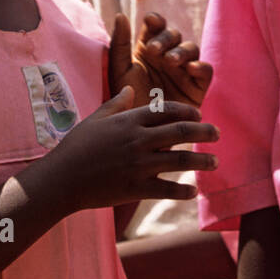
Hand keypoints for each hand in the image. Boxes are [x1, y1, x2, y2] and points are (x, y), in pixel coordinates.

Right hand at [47, 85, 218, 210]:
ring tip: (215, 161)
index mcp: (129, 121)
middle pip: (180, 133)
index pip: (167, 110)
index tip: (199, 116)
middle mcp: (138, 140)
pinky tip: (194, 191)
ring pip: (181, 161)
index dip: (187, 112)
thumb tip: (131, 87)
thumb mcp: (95, 119)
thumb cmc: (76, 147)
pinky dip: (183, 191)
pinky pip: (167, 189)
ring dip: (202, 161)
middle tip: (217, 133)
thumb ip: (116, 103)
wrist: (61, 179)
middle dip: (204, 132)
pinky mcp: (136, 188)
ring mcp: (139, 165)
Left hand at [108, 12, 212, 108]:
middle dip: (166, 38)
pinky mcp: (198, 86)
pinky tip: (190, 69)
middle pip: (174, 35)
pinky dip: (200, 66)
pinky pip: (205, 71)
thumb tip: (121, 14)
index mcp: (149, 49)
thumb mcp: (120, 71)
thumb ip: (120, 43)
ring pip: (191, 49)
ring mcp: (184, 70)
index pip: (155, 27)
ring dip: (181, 51)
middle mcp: (168, 56)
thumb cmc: (128, 101)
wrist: (142, 133)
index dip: (156, 21)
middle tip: (155, 51)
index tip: (150, 21)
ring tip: (171, 61)